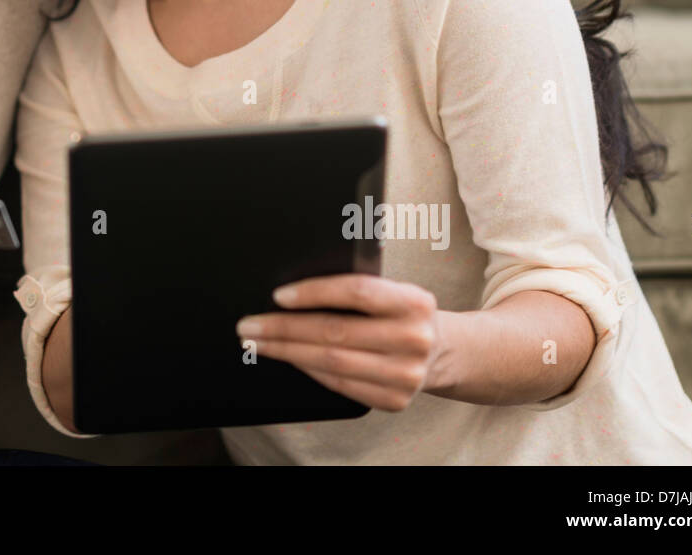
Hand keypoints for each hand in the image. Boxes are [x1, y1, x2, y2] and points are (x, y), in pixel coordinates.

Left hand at [236, 275, 441, 411]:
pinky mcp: (394, 400)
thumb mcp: (392, 291)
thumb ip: (356, 290)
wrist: (442, 351)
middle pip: (335, 332)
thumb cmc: (402, 312)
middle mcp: (414, 339)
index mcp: (414, 301)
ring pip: (331, 362)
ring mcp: (406, 375)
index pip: (356, 291)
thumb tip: (291, 293)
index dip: (314, 292)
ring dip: (286, 352)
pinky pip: (338, 384)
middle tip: (249, 324)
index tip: (278, 295)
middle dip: (284, 328)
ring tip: (258, 342)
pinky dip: (307, 369)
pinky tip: (288, 358)